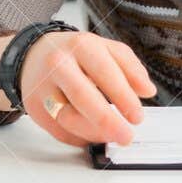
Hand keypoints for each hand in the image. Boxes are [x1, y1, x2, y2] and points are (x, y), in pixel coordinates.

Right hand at [19, 30, 156, 147]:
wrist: (34, 56)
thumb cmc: (74, 54)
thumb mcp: (105, 49)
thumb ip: (130, 66)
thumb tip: (147, 90)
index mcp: (80, 45)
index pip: (105, 73)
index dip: (124, 98)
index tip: (137, 116)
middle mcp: (58, 64)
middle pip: (83, 97)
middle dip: (108, 121)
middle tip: (126, 136)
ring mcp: (43, 87)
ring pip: (70, 119)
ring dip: (96, 133)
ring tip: (111, 134)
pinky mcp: (35, 108)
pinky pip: (61, 131)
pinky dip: (81, 136)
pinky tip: (91, 131)